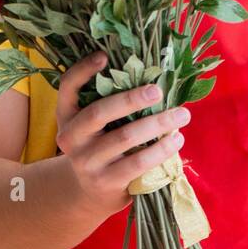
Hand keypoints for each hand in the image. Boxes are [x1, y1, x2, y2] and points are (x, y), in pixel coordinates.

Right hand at [54, 51, 188, 219]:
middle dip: (131, 99)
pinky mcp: (105, 181)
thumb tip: (152, 75)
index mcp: (66, 115)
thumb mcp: (92, 125)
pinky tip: (176, 140)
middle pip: (99, 112)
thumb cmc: (100, 146)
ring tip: (182, 115)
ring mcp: (86, 162)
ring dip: (157, 123)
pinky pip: (137, 163)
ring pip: (124, 137)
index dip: (83, 70)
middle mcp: (70, 137)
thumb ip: (109, 103)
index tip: (105, 56)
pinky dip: (160, 150)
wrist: (89, 192)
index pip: (67, 86)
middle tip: (159, 90)